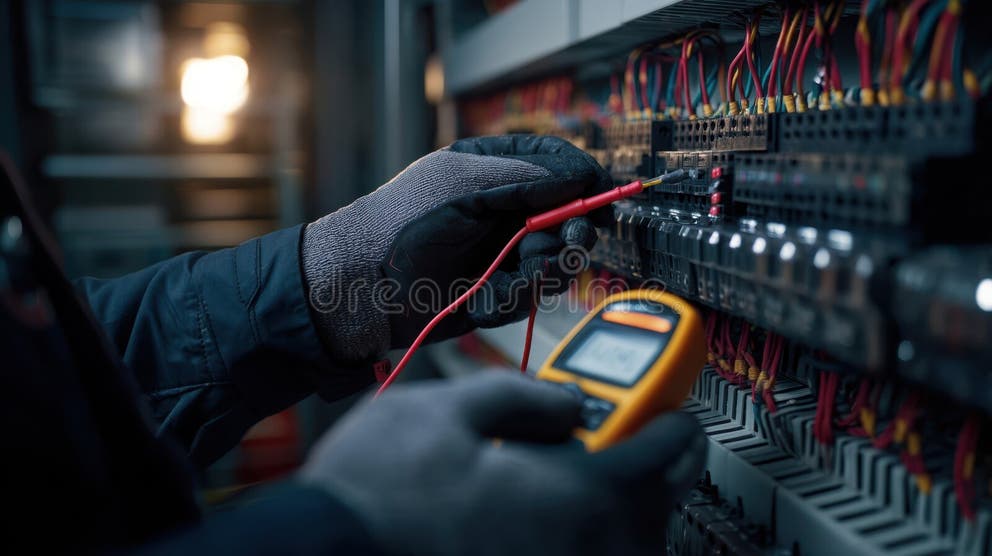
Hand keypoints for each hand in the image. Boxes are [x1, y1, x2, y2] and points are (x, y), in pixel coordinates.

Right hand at [299, 372, 706, 555]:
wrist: (323, 555)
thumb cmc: (377, 492)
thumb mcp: (447, 409)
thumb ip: (523, 397)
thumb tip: (568, 404)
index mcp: (577, 495)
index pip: (663, 453)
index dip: (672, 420)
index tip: (672, 411)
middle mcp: (584, 553)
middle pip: (659, 508)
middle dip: (659, 467)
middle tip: (643, 438)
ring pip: (630, 548)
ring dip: (629, 512)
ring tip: (592, 477)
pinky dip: (593, 543)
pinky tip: (557, 522)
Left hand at [302, 136, 610, 362]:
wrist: (362, 287)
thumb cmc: (400, 223)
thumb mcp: (464, 185)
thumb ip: (527, 177)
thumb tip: (583, 175)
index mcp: (493, 170)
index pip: (556, 164)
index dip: (585, 179)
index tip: (602, 197)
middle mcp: (504, 210)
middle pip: (568, 215)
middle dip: (573, 230)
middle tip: (571, 242)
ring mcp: (503, 251)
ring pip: (557, 258)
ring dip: (543, 269)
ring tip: (515, 275)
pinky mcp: (499, 291)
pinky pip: (532, 294)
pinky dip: (514, 297)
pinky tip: (484, 298)